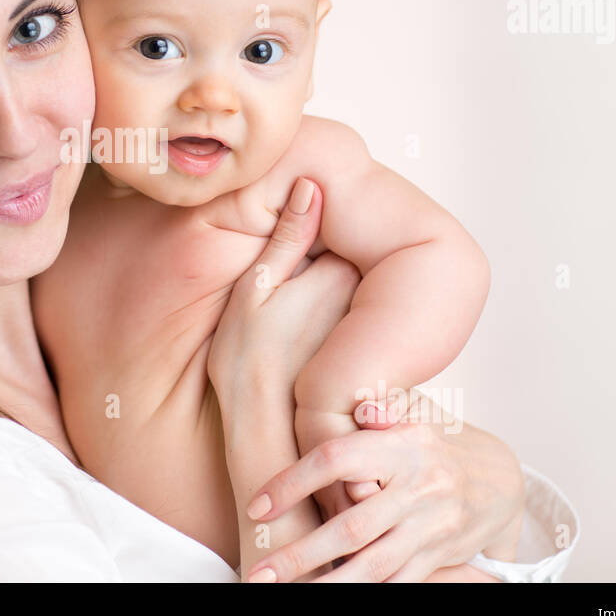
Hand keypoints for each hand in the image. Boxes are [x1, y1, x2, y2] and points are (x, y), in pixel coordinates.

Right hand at [206, 177, 360, 402]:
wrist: (267, 430)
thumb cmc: (247, 361)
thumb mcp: (253, 290)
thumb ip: (286, 239)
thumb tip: (311, 185)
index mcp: (338, 271)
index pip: (342, 226)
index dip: (320, 224)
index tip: (300, 237)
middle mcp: (363, 295)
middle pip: (355, 253)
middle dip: (335, 251)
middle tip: (296, 281)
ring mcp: (368, 324)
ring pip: (358, 285)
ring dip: (339, 285)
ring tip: (302, 310)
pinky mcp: (367, 348)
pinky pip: (359, 315)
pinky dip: (344, 316)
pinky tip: (311, 333)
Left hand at [243, 388, 525, 581]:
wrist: (497, 481)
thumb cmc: (434, 444)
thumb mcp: (412, 416)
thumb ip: (382, 409)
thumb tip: (362, 406)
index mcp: (404, 448)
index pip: (337, 460)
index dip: (293, 482)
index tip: (256, 507)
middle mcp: (419, 489)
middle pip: (351, 528)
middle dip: (300, 554)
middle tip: (259, 571)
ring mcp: (430, 528)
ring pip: (372, 565)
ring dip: (327, 584)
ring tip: (286, 593)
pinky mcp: (437, 557)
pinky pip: (396, 582)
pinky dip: (363, 591)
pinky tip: (329, 594)